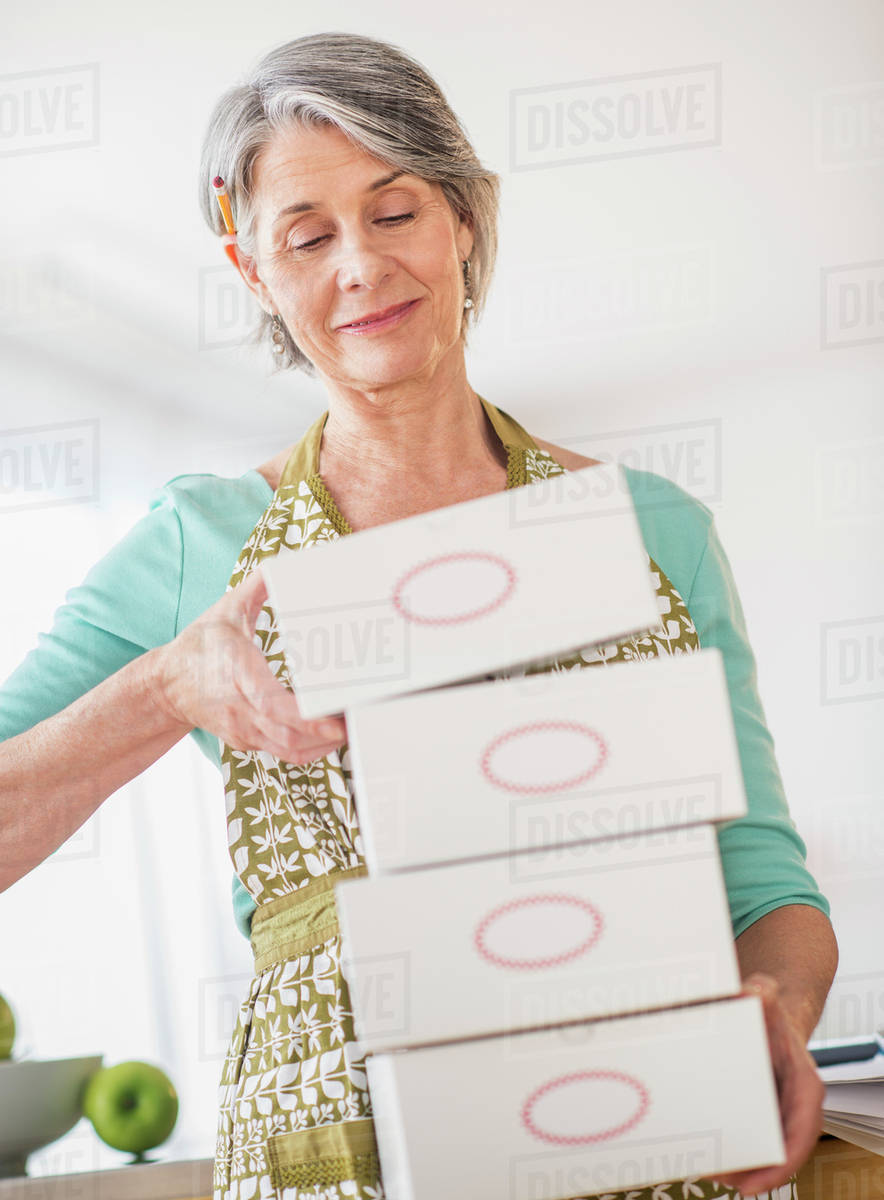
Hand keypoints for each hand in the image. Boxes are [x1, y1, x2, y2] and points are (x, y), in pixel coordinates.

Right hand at [150, 566, 346, 764]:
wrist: (166, 685)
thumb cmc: (200, 645)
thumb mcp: (226, 609)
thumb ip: (258, 585)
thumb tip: (283, 562)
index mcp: (236, 671)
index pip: (269, 702)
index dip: (303, 716)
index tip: (334, 719)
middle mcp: (239, 707)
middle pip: (287, 733)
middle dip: (326, 733)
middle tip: (359, 719)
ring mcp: (243, 729)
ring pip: (289, 750)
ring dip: (324, 744)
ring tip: (353, 727)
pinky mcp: (247, 741)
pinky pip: (284, 753)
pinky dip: (312, 749)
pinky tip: (332, 737)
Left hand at [710, 973, 822, 1196]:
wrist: (768, 1014)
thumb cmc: (770, 1012)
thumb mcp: (766, 996)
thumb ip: (761, 993)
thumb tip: (751, 993)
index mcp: (806, 1084)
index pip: (801, 1131)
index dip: (780, 1163)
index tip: (754, 1183)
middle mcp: (797, 1105)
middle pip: (783, 1151)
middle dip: (756, 1173)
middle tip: (724, 1179)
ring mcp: (781, 1112)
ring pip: (768, 1151)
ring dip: (744, 1168)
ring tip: (711, 1172)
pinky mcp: (764, 1113)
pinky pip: (755, 1140)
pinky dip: (738, 1153)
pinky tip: (712, 1158)